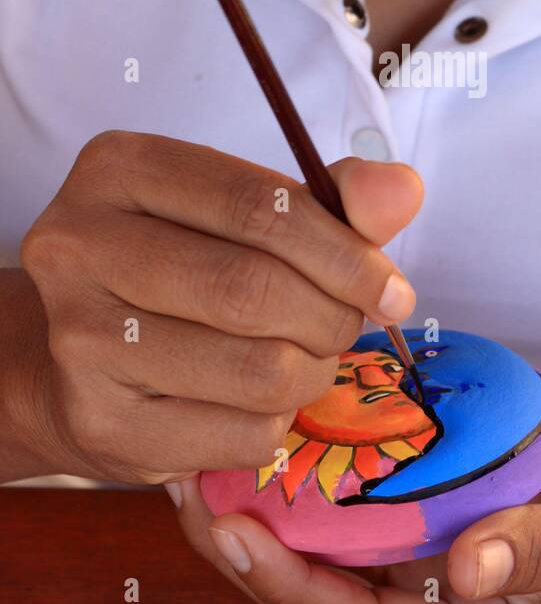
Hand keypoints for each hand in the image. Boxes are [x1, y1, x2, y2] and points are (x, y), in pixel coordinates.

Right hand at [17, 130, 422, 482]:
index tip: (391, 289)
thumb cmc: (183, 269)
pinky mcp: (99, 422)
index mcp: (119, 169)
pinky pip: (241, 435)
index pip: (258, 206)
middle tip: (349, 326)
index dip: (344, 252)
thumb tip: (401, 189)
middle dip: (331, 316)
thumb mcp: (246, 216)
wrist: (76, 360)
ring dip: (311, 373)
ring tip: (305, 360)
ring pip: (257, 370)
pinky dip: (277, 424)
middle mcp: (79, 246)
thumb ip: (331, 201)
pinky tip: (257, 403)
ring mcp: (80, 339)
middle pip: (253, 289)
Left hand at [170, 449, 540, 603]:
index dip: (276, 578)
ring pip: (335, 576)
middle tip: (189, 487)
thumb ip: (539, 547)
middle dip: (248, 554)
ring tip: (217, 471)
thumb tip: (465, 568)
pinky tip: (299, 459)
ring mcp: (450, 597)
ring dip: (274, 530)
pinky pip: (368, 546)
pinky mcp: (456, 561)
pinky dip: (324, 508)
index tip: (221, 523)